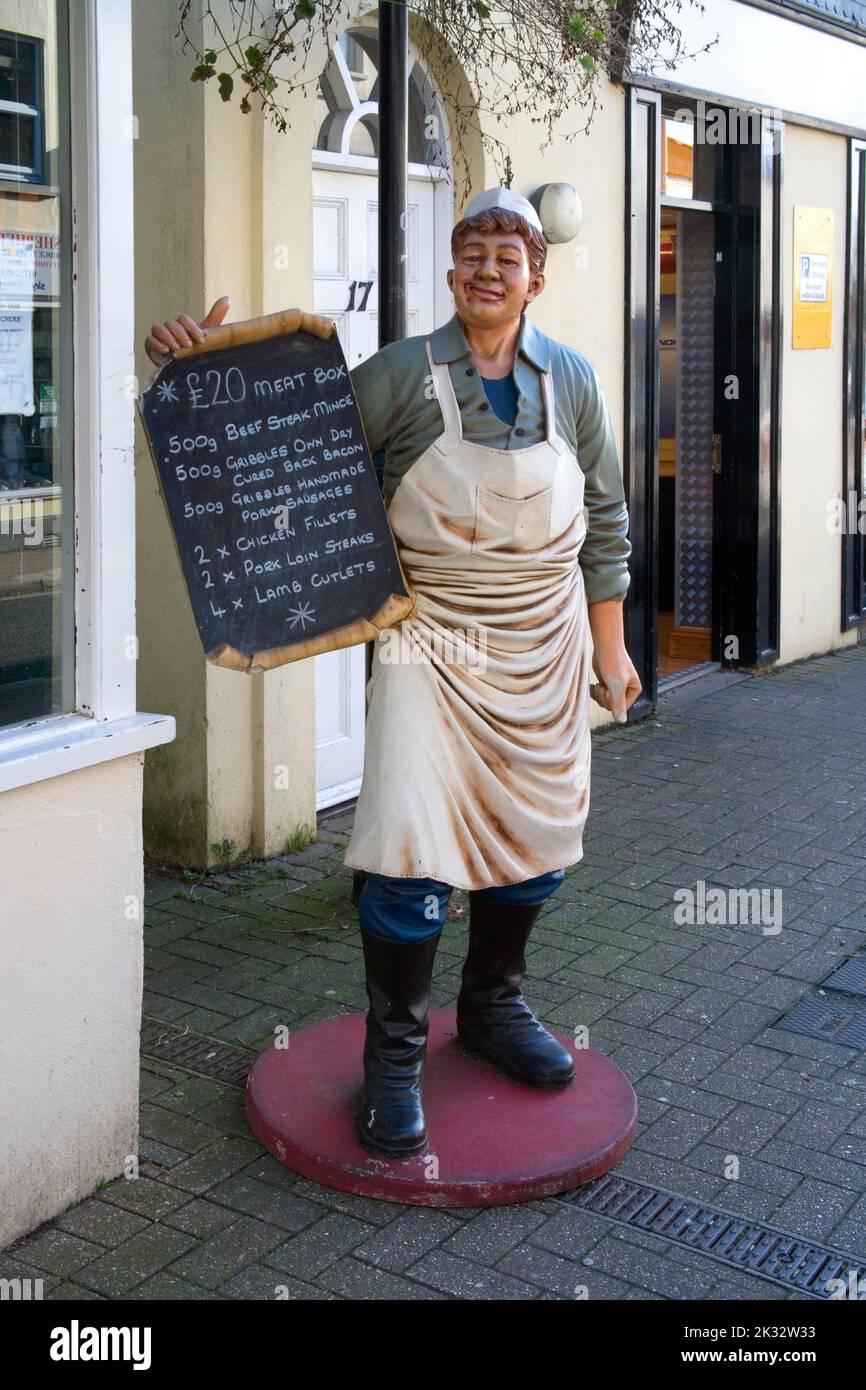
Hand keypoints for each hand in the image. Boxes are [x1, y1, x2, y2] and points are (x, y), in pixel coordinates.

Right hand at [144, 296, 230, 366]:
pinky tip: (166, 350)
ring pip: (158, 328)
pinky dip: (156, 344)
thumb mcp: (207, 335)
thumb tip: (227, 298)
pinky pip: (149, 340)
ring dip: (168, 337)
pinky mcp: (151, 347)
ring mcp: (159, 337)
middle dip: (180, 333)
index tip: (201, 339)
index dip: (191, 327)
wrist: (185, 372)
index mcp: (182, 325)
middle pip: (171, 323)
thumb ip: (215, 317)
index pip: (183, 318)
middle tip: (189, 345)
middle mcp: (169, 328)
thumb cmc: (196, 353)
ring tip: (177, 348)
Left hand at [586, 596, 640, 722]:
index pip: (621, 708)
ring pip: (605, 701)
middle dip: (604, 699)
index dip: (611, 703)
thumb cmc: (613, 662)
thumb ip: (618, 703)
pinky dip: (595, 692)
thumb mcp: (616, 685)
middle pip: (612, 706)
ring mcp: (615, 686)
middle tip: (601, 688)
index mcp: (634, 690)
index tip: (606, 691)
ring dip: (598, 696)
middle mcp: (627, 689)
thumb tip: (622, 721)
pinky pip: (600, 694)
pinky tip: (592, 685)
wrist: (604, 645)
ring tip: (596, 686)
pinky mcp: (606, 682)